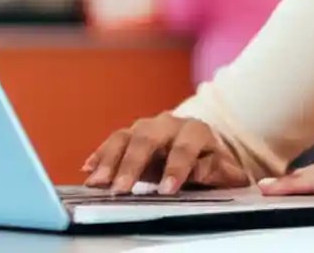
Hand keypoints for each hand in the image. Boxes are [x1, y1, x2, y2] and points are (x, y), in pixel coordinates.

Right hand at [83, 113, 248, 194]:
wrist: (204, 151)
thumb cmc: (215, 165)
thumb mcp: (225, 171)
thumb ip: (215, 170)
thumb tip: (198, 170)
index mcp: (196, 130)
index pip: (185, 146)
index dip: (176, 168)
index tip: (167, 190)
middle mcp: (169, 124)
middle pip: (148, 138)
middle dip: (133, 164)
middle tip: (121, 188)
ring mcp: (147, 128)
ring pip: (126, 137)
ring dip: (109, 160)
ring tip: (97, 182)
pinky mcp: (132, 137)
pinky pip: (113, 142)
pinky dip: (100, 156)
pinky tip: (88, 169)